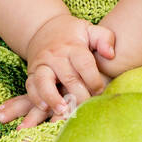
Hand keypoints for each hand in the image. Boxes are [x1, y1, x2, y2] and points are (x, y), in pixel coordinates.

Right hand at [0, 15, 114, 126]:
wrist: (44, 30)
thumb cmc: (73, 34)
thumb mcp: (90, 30)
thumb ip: (104, 39)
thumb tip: (110, 55)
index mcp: (73, 47)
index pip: (84, 64)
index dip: (93, 79)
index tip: (100, 90)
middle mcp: (56, 56)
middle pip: (68, 77)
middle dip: (79, 95)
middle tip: (88, 107)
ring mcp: (41, 65)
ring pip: (44, 82)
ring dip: (53, 98)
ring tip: (63, 111)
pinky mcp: (31, 73)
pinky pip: (31, 87)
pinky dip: (36, 98)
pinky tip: (45, 109)